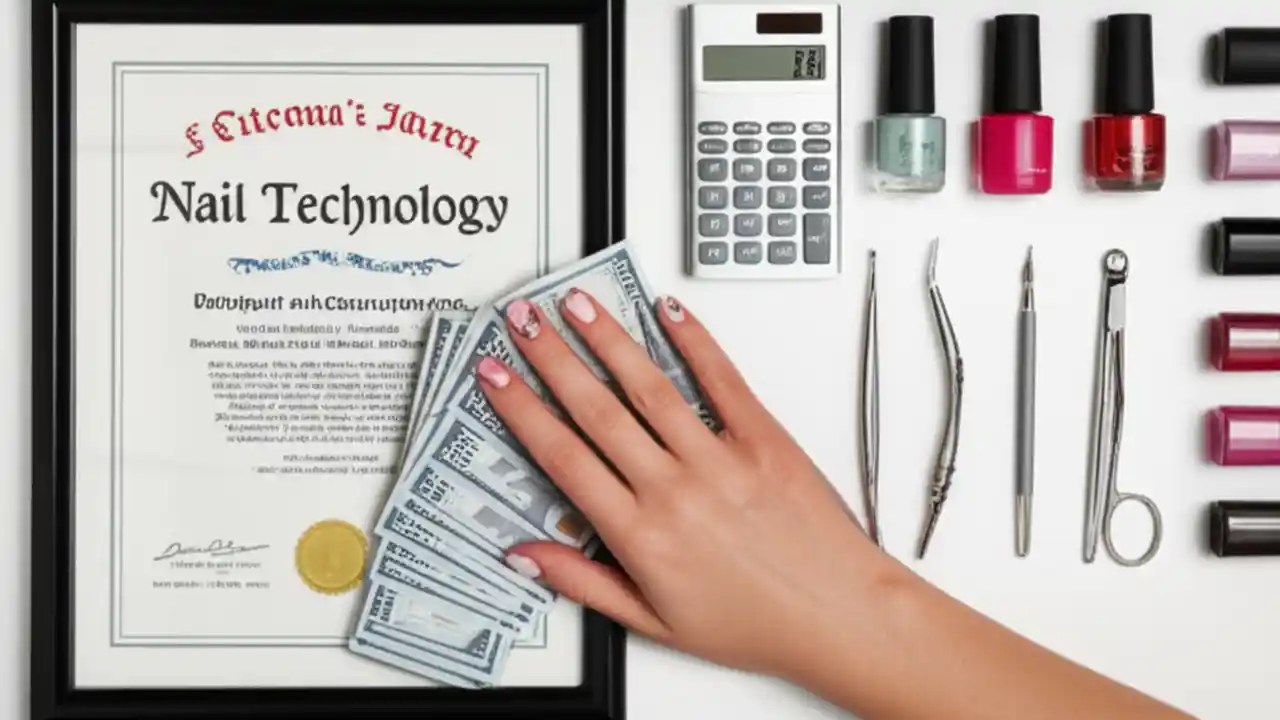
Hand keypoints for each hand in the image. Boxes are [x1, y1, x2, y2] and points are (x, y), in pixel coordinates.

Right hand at [475, 290, 894, 678]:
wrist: (838, 615)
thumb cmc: (756, 623)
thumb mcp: (655, 622)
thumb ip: (584, 583)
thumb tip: (527, 557)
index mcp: (641, 536)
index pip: (562, 457)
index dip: (521, 410)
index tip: (496, 377)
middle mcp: (675, 490)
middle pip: (596, 409)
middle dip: (551, 358)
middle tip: (521, 321)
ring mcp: (720, 459)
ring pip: (649, 386)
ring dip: (608, 338)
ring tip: (577, 303)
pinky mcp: (764, 439)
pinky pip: (721, 378)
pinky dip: (693, 340)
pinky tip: (668, 313)